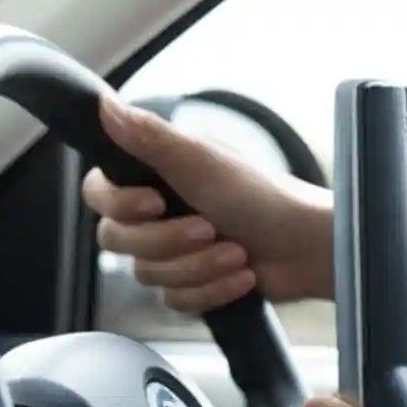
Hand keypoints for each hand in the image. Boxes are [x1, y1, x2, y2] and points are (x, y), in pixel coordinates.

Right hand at [82, 96, 333, 312]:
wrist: (307, 247)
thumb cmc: (262, 196)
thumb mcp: (201, 161)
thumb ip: (149, 136)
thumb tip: (104, 105)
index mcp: (153, 176)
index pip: (98, 194)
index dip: (119, 205)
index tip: (153, 203)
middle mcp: (156, 213)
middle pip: (117, 241)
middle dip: (168, 242)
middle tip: (209, 228)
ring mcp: (172, 251)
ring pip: (148, 275)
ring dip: (197, 267)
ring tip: (236, 253)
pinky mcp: (190, 284)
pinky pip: (174, 300)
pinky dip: (211, 291)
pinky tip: (241, 276)